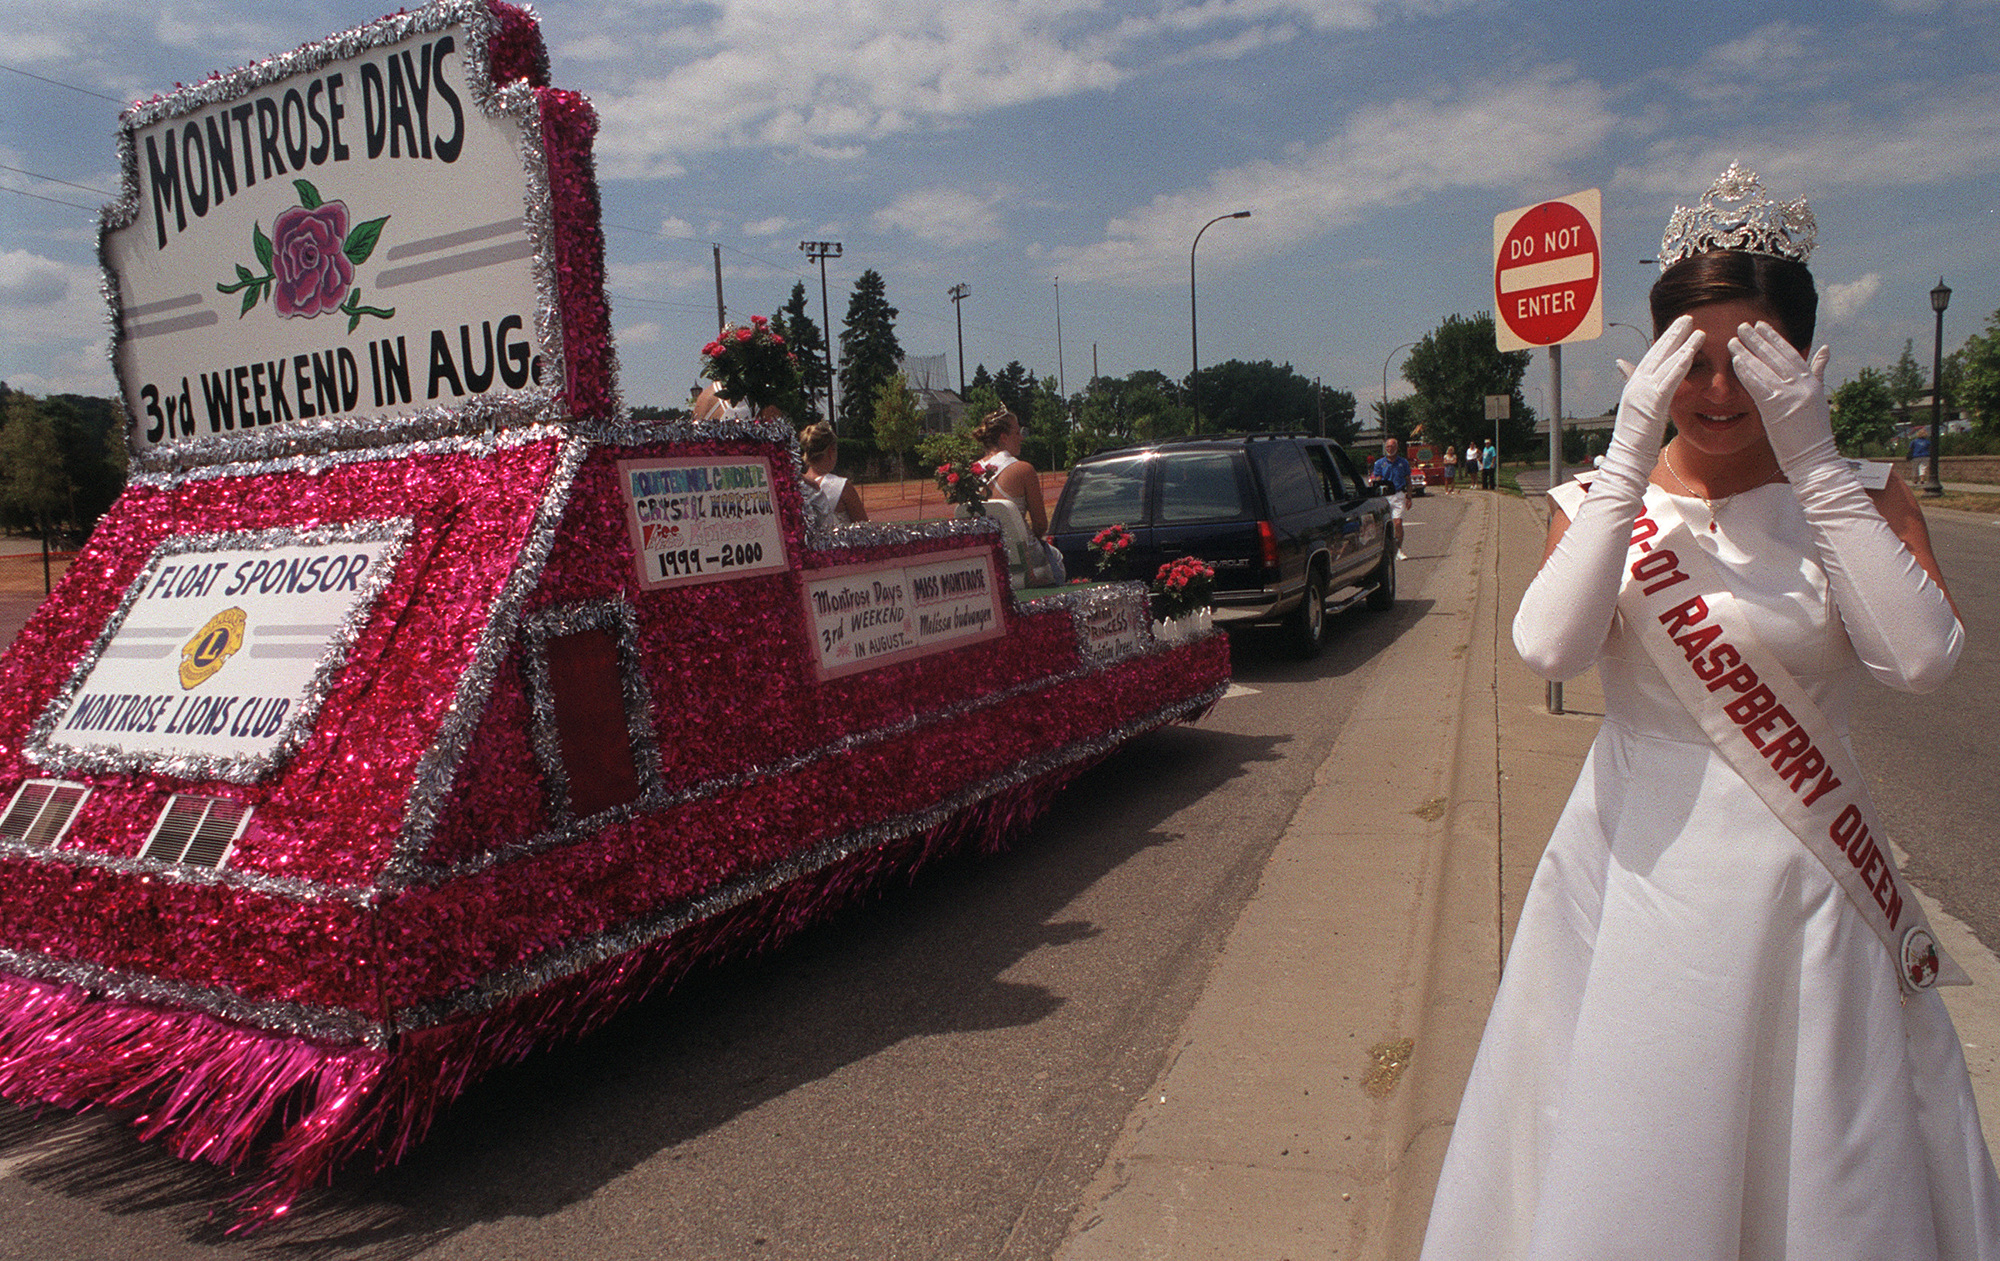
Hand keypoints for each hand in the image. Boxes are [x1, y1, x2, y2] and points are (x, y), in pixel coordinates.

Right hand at [1605, 314, 1701, 472]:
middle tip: (1688, 319)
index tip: (1677, 328)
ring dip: (1682, 345)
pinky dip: (1681, 363)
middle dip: (1673, 335)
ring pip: (1665, 362)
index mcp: (1634, 385)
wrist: (1627, 456)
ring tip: (1697, 330)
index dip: (1665, 341)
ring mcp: (1643, 391)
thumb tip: (1628, 374)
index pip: (1651, 357)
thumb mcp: (1637, 412)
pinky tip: (1692, 352)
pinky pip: (1670, 378)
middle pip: (1657, 354)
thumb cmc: (1635, 440)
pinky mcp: (1653, 401)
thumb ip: (1639, 390)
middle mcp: (1636, 384)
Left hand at [1730, 321, 1833, 472]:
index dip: (1775, 338)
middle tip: (1743, 326)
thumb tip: (1825, 348)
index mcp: (1811, 381)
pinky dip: (1747, 372)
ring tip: (1734, 339)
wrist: (1815, 458)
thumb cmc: (1813, 432)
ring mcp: (1790, 396)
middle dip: (1758, 340)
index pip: (1791, 353)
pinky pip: (1758, 386)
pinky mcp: (1777, 409)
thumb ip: (1817, 371)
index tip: (1762, 326)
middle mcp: (1802, 385)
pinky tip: (1736, 361)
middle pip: (1776, 357)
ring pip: (1766, 368)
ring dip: (1748, 352)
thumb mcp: (1818, 396)